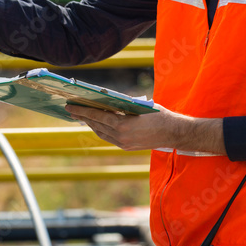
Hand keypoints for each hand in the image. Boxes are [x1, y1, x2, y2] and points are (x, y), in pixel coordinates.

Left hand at [65, 103, 226, 154]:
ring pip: (101, 133)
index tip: (70, 106)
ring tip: (81, 115)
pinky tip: (96, 123)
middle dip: (83, 117)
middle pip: (96, 125)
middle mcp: (121, 137)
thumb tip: (106, 99)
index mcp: (123, 125)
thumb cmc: (159, 115)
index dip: (83, 111)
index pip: (97, 116)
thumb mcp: (140, 105)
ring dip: (90, 124)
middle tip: (71, 109)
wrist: (174, 133)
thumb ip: (123, 103)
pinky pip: (109, 137)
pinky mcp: (127, 147)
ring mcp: (124, 144)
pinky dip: (100, 129)